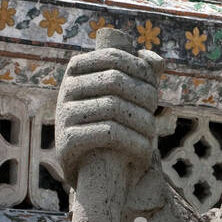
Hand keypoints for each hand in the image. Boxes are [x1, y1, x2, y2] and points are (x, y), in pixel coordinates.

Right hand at [56, 46, 162, 185]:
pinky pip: (108, 134)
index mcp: (78, 69)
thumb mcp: (121, 93)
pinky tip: (143, 148)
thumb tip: (158, 61)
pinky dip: (134, 141)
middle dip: (143, 96)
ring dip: (142, 121)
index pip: (113, 57)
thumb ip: (141, 73)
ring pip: (113, 107)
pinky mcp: (67, 141)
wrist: (87, 164)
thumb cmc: (110, 120)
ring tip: (152, 133)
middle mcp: (66, 88)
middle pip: (115, 80)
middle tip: (153, 112)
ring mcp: (64, 114)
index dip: (140, 69)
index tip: (153, 88)